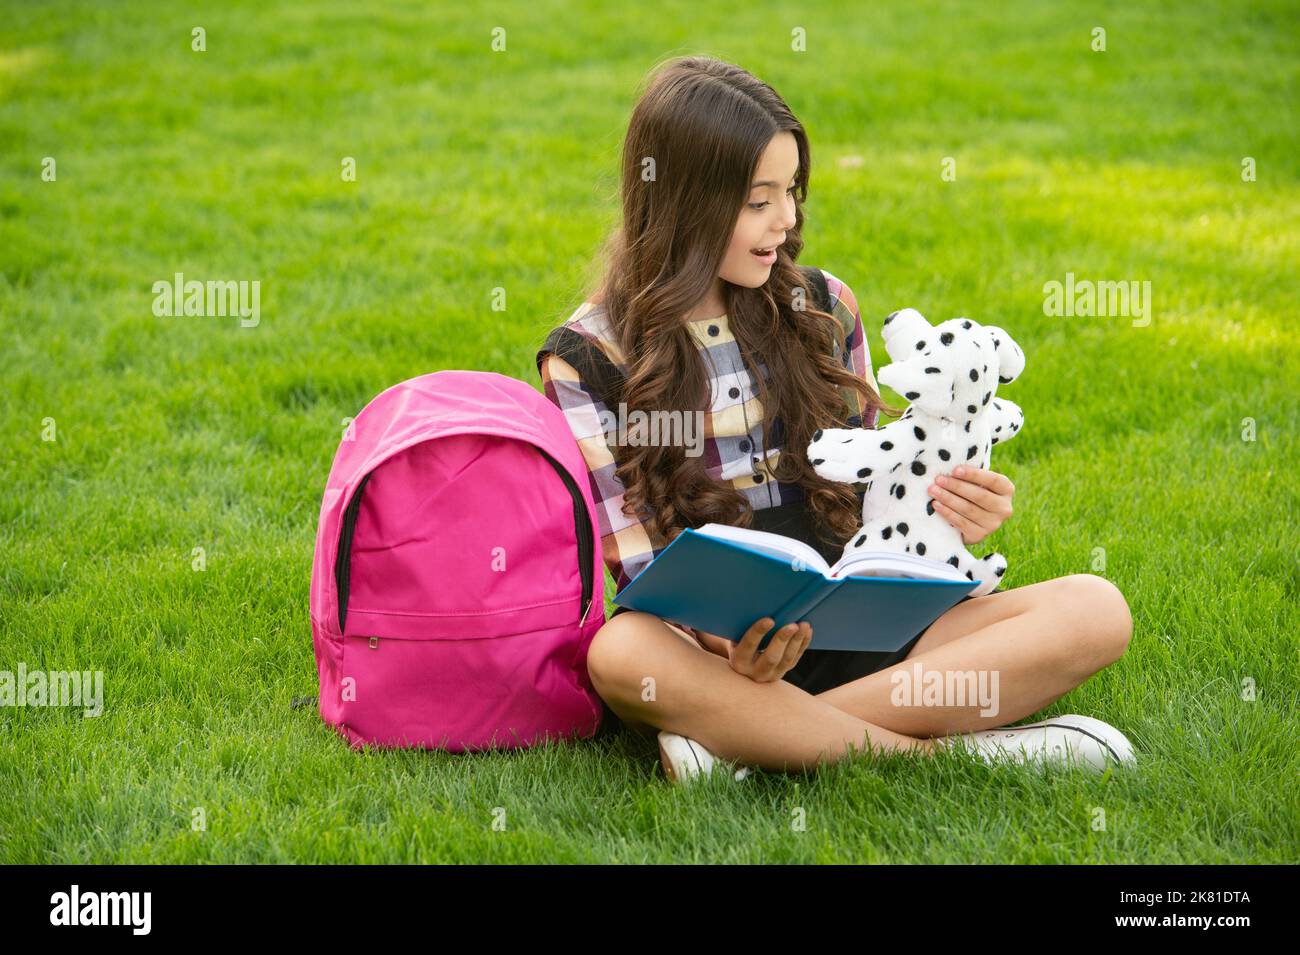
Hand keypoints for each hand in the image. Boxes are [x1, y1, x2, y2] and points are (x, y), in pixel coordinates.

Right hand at [688, 617, 811, 682]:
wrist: (738, 665)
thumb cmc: (730, 640)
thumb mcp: (721, 636)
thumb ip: (712, 626)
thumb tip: (686, 605)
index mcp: (736, 663)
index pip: (747, 648)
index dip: (757, 633)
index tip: (768, 618)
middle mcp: (752, 673)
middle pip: (770, 659)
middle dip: (782, 640)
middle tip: (791, 623)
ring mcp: (769, 676)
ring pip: (786, 661)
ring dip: (797, 643)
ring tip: (803, 625)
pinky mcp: (782, 673)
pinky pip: (795, 660)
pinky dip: (803, 645)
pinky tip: (807, 630)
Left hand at [926, 465, 1014, 545]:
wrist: (972, 522)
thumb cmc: (973, 493)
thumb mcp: (977, 483)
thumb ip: (970, 476)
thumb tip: (950, 466)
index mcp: (1007, 489)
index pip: (992, 480)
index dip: (973, 475)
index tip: (954, 470)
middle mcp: (1004, 508)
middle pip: (979, 496)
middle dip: (956, 486)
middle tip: (938, 480)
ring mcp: (993, 524)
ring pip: (968, 509)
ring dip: (948, 498)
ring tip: (933, 490)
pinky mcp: (979, 535)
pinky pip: (961, 522)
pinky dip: (947, 512)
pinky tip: (936, 505)